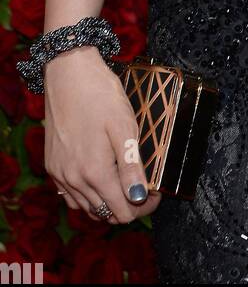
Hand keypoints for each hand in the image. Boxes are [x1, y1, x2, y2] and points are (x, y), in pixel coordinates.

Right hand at [43, 47, 161, 224]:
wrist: (68, 73)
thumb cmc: (100, 95)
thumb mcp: (124, 127)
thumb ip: (131, 166)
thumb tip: (140, 197)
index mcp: (95, 172)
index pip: (122, 212)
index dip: (144, 206)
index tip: (156, 191)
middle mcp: (73, 180)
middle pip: (105, 214)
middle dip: (129, 204)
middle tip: (144, 185)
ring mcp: (60, 174)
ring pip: (87, 208)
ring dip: (108, 203)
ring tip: (125, 182)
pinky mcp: (52, 166)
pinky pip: (70, 196)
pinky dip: (87, 196)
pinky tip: (100, 180)